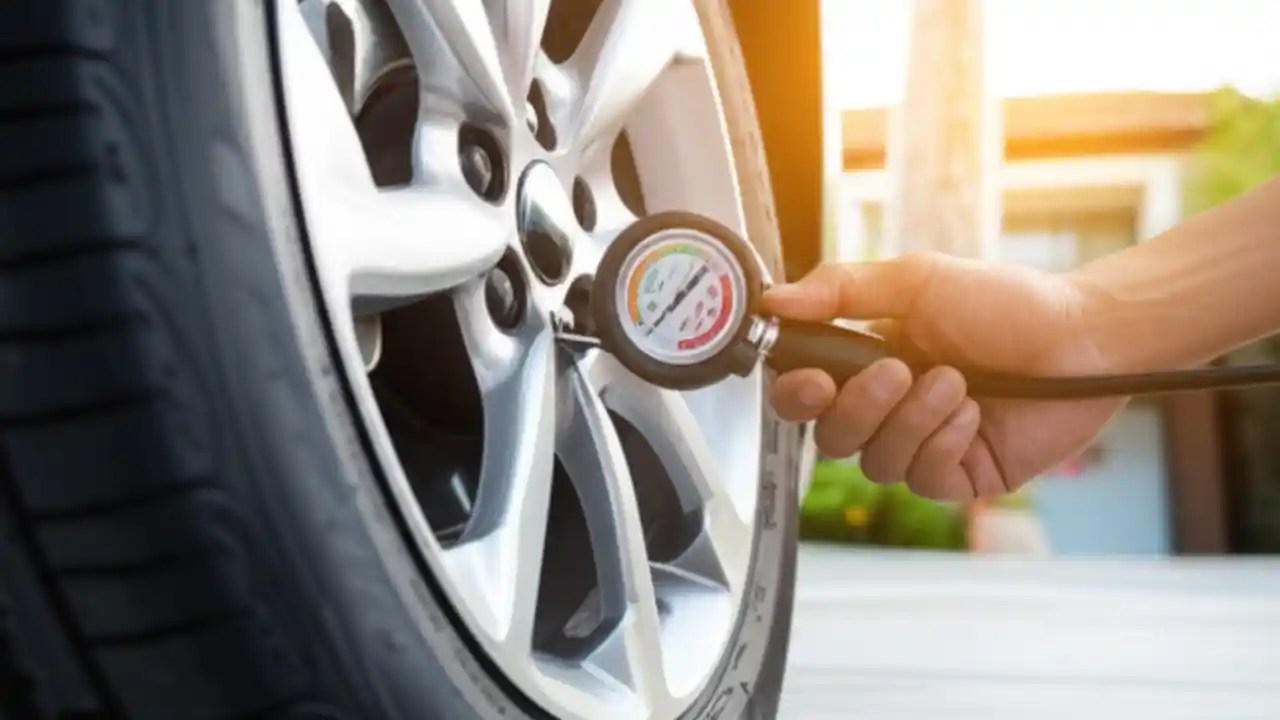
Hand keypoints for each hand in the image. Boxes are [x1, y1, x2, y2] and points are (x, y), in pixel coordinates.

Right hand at [764, 253, 1125, 499]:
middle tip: (897, 371)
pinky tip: (974, 413)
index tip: (810, 380)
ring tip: (956, 383)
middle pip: (832, 437)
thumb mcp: (915, 280)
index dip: (797, 395)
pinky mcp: (961, 477)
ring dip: (912, 420)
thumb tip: (774, 302)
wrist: (1083, 337)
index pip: (806, 395)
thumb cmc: (1008, 303)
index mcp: (867, 362)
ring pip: (875, 462)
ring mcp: (923, 446)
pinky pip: (922, 479)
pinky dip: (943, 443)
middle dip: (860, 407)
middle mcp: (889, 409)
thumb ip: (840, 290)